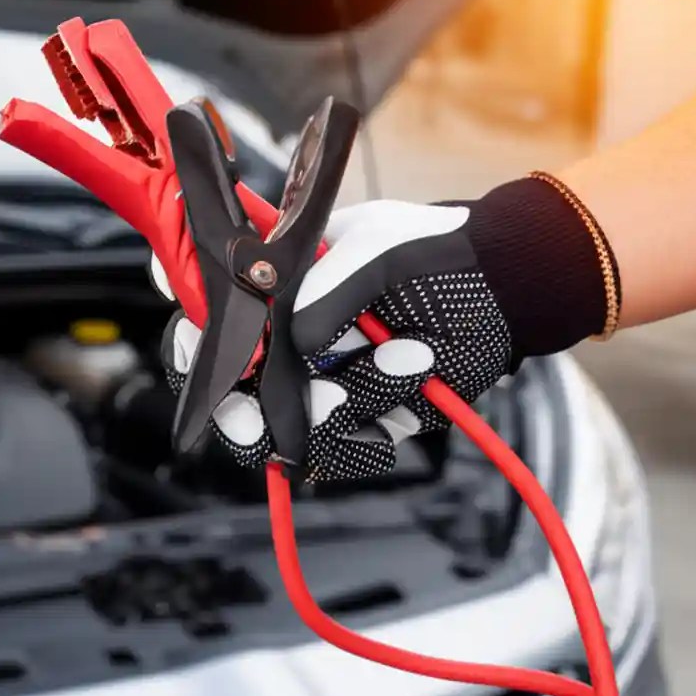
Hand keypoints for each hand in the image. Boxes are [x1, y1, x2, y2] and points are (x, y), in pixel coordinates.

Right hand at [156, 199, 516, 480]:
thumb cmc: (431, 250)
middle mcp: (289, 346)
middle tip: (250, 416)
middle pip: (232, 400)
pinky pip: (346, 450)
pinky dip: (384, 411)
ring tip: (399, 359)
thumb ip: (324, 288)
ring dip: (339, 405)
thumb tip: (298, 344)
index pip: (206, 324)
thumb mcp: (372, 246)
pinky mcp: (364, 421)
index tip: (198, 353)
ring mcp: (324, 388)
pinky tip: (416, 370)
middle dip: (241, 414)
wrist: (504, 286)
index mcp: (274, 294)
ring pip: (289, 434)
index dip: (191, 346)